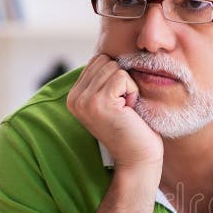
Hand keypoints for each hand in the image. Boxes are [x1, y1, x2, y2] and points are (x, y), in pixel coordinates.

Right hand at [67, 54, 162, 170]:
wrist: (138, 159)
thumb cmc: (133, 128)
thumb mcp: (113, 100)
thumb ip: (104, 79)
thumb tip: (110, 53)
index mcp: (74, 96)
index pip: (98, 60)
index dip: (117, 78)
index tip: (119, 103)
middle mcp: (74, 98)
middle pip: (106, 60)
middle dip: (123, 80)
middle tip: (124, 108)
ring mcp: (84, 100)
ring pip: (115, 67)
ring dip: (129, 87)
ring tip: (126, 111)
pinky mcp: (99, 103)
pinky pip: (122, 77)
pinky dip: (133, 92)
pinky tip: (130, 111)